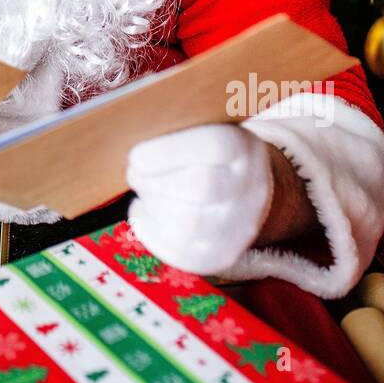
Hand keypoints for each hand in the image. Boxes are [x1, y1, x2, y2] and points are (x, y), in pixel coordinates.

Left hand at [126, 124, 273, 274]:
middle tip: (133, 173)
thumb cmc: (209, 154)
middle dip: (154, 182)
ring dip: (152, 206)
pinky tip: (143, 212)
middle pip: (201, 188)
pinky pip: (180, 252)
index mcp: (244, 149)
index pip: (215, 146)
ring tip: (142, 191)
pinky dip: (150, 231)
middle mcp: (250, 191)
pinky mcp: (220, 255)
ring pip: (189, 224)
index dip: (168, 152)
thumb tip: (133, 129)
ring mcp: (238, 228)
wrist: (247, 193)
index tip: (136, 155)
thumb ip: (178, 127)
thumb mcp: (205, 129)